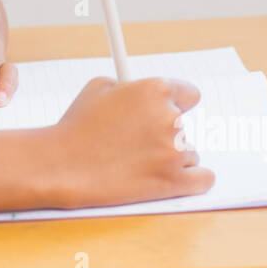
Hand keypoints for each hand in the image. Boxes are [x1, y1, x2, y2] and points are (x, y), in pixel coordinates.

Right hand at [48, 76, 214, 208]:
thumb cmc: (77, 127)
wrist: (63, 165)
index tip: (168, 110)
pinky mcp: (173, 182)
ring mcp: (174, 152)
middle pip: (185, 126)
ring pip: (190, 153)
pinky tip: (174, 177)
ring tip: (137, 161)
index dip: (176, 103)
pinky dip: (191, 178)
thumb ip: (130, 86)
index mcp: (155, 90)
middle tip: (138, 140)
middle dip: (165, 133)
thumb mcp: (99, 87)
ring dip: (171, 157)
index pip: (190, 94)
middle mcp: (170, 118)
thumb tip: (144, 90)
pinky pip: (203, 178)